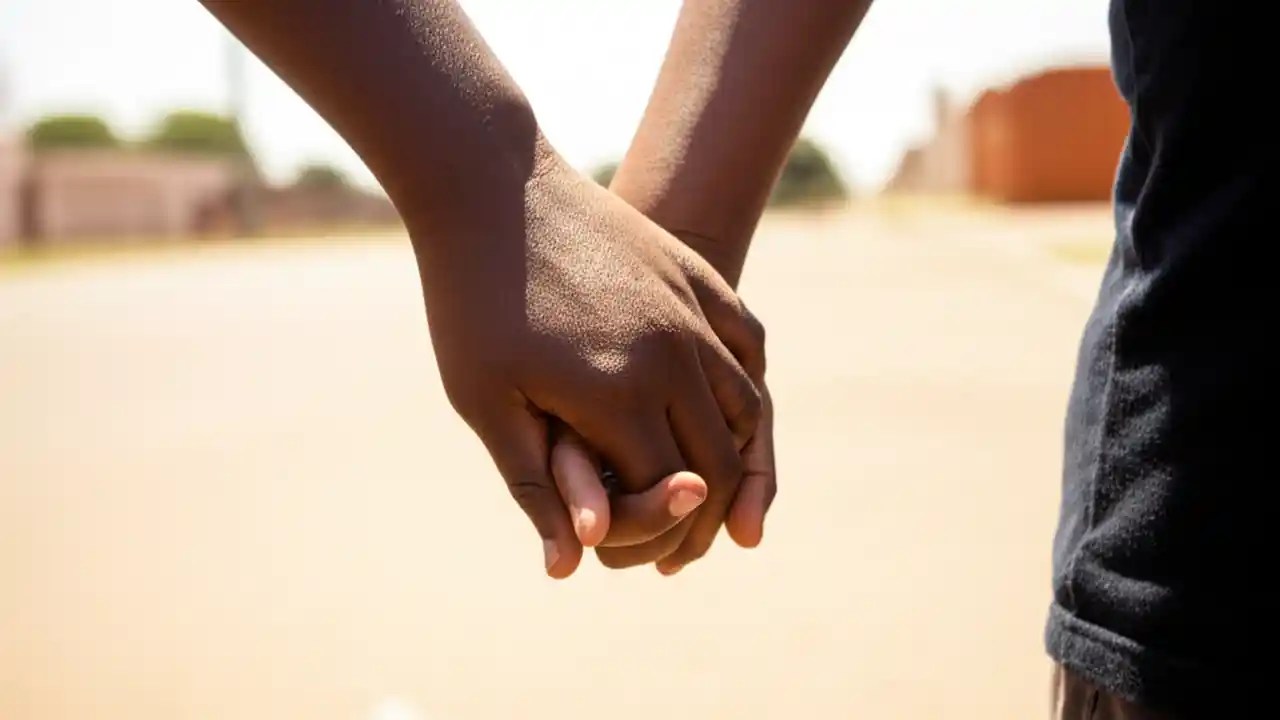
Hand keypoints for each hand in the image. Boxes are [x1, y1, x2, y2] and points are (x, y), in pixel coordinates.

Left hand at [412, 154, 764, 577]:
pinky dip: (748, 388)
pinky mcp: (696, 279)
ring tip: (711, 488)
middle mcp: (673, 357)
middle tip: (683, 543)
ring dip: (736, 458)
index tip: (633, 553)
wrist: (489, 186)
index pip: (667, 494)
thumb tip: (569, 568)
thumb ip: (535, 487)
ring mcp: (692, 313)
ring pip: (745, 409)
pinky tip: (732, 411)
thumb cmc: (472, 304)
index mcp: (618, 396)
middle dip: (705, 514)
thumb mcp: (485, 402)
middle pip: (719, 461)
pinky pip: (749, 345)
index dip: (655, 535)